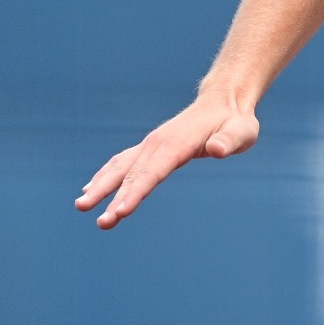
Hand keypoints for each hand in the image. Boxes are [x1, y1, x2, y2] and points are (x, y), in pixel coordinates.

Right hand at [75, 93, 259, 228]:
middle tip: (99, 222)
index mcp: (177, 143)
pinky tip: (91, 189)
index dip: (136, 192)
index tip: (120, 212)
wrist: (224, 102)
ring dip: (101, 187)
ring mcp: (151, 144)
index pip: (153, 172)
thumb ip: (228, 141)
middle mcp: (158, 143)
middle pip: (131, 173)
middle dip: (112, 198)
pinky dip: (105, 175)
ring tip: (82, 206)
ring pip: (121, 167)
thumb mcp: (241, 131)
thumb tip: (216, 149)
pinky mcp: (151, 147)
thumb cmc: (235, 122)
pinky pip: (122, 162)